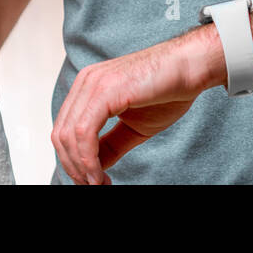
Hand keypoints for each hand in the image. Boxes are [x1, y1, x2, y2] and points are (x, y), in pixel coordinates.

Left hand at [52, 26, 221, 184]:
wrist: (191, 66)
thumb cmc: (168, 90)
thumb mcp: (133, 127)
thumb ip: (110, 145)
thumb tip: (93, 166)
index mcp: (88, 87)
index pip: (65, 129)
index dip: (73, 160)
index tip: (91, 181)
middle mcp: (86, 82)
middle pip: (61, 135)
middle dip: (73, 167)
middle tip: (93, 186)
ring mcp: (93, 84)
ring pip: (69, 136)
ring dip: (81, 167)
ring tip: (97, 183)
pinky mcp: (104, 90)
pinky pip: (84, 133)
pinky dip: (88, 159)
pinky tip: (99, 174)